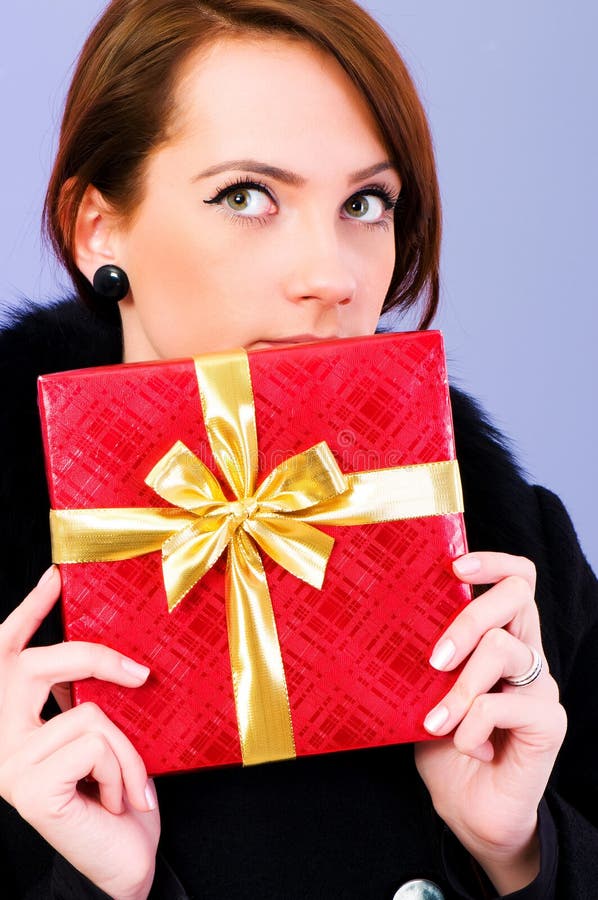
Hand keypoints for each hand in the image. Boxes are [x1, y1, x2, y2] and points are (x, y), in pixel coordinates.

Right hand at [0, 567, 160, 899]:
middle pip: (37, 665)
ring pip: (85, 711)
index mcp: (15, 721)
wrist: (125, 862)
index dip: (28, 610)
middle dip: (94, 658)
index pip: (8, 654)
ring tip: (129, 785)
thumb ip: (84, 701)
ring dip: (126, 748)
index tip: (53, 576)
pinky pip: (96, 743)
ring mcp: (8, 764)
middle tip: (141, 674)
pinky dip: (124, 769)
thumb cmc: (115, 798)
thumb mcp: (101, 739)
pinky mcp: (29, 786)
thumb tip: (110, 657)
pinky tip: (118, 801)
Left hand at [415, 552, 566, 894]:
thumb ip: (423, 656)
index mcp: (500, 638)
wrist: (467, 810)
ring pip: (505, 649)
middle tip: (436, 658)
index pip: (516, 579)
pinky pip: (505, 705)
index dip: (493, 561)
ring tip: (435, 720)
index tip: (455, 567)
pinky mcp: (548, 724)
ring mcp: (540, 688)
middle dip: (470, 617)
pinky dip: (472, 725)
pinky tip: (465, 746)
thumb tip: (381, 616)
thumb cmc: (442, 744)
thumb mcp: (424, 690)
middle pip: (518, 596)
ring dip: (461, 686)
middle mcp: (526, 655)